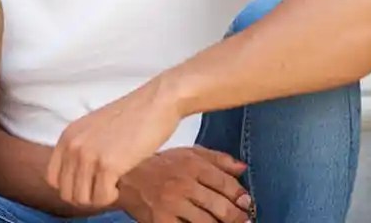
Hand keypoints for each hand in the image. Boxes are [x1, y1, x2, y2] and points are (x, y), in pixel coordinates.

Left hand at [46, 80, 182, 207]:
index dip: (70, 188)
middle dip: (86, 196)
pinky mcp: (108, 165)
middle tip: (103, 188)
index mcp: (66, 137)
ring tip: (112, 185)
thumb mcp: (93, 130)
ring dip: (98, 199)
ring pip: (82, 199)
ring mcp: (89, 156)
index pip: (52, 178)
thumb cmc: (131, 117)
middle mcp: (73, 146)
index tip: (88, 186)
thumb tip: (77, 179)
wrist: (155, 103)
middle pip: (66, 192)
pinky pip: (101, 197)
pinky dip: (111, 197)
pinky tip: (119, 185)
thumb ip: (81, 149)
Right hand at [116, 147, 250, 222]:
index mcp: (191, 165)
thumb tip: (243, 168)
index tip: (246, 203)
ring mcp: (171, 205)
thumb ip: (216, 159)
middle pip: (221, 207)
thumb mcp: (187, 154)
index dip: (241, 196)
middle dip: (237, 218)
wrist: (123, 177)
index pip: (226, 184)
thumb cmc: (159, 165)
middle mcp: (182, 184)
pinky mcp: (161, 221)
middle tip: (244, 221)